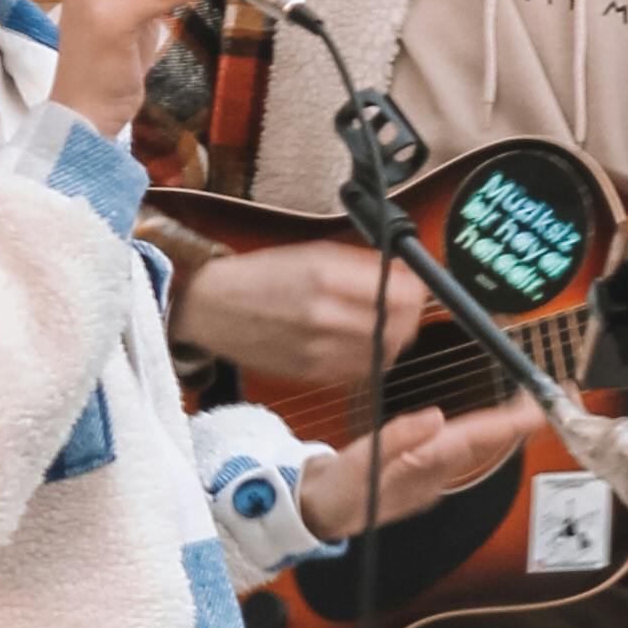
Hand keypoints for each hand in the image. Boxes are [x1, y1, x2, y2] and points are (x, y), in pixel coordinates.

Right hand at [169, 231, 411, 389]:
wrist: (212, 308)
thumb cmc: (260, 277)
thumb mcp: (311, 254)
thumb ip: (360, 266)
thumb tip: (403, 275)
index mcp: (325, 275)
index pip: (401, 292)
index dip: (415, 290)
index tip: (413, 285)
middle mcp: (325, 314)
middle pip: (401, 325)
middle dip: (408, 314)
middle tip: (402, 305)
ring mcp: (319, 348)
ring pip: (386, 351)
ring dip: (391, 337)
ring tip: (378, 323)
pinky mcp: (312, 373)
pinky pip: (361, 370)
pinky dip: (369, 357)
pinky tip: (357, 342)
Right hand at [296, 394, 550, 545]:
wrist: (323, 514)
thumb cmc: (341, 488)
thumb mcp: (360, 460)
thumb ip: (398, 437)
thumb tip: (436, 416)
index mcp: (424, 465)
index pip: (476, 439)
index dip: (509, 423)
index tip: (537, 409)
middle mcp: (437, 474)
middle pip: (486, 444)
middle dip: (516, 423)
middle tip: (543, 398)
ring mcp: (434, 479)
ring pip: (478, 449)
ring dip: (503, 429)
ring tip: (526, 408)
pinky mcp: (425, 478)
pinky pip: (462, 453)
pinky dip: (481, 437)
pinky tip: (490, 426)